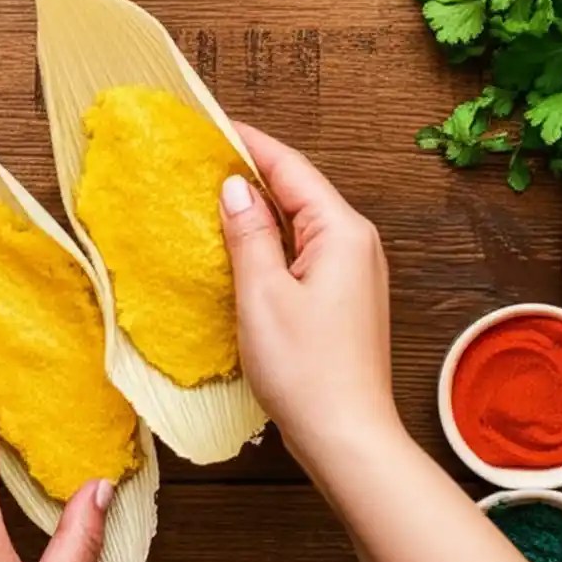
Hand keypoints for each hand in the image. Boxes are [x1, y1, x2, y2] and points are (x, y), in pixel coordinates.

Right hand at [219, 123, 399, 455]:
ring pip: (300, 223)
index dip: (249, 143)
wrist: (347, 437)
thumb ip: (248, 234)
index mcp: (342, 232)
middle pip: (298, 191)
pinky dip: (271, 242)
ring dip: (260, 209)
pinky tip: (241, 248)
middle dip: (253, 172)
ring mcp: (354, 273)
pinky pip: (303, 252)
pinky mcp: (343, 299)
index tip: (213, 124)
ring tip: (213, 196)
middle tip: (204, 158)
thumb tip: (235, 188)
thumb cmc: (307, 371)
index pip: (291, 168)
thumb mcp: (262, 294)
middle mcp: (357, 244)